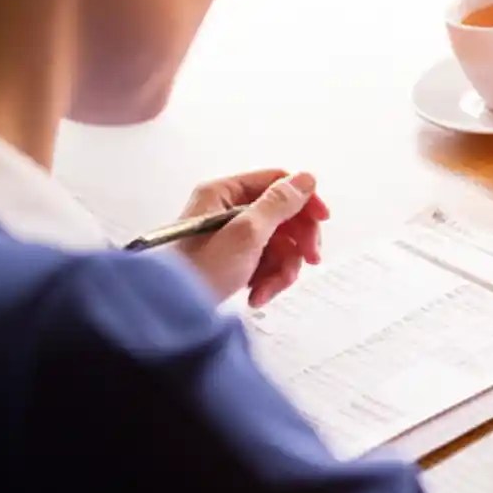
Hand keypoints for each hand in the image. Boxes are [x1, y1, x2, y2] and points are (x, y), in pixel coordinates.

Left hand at [175, 169, 330, 304]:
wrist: (169, 313)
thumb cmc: (197, 272)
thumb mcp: (246, 234)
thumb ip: (278, 205)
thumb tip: (305, 179)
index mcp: (224, 193)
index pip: (277, 182)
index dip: (304, 200)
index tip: (322, 219)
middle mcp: (227, 211)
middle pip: (282, 216)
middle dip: (297, 241)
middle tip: (309, 259)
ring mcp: (230, 238)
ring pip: (278, 244)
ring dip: (282, 268)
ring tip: (269, 288)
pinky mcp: (233, 262)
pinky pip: (266, 264)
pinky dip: (267, 281)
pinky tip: (256, 296)